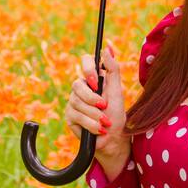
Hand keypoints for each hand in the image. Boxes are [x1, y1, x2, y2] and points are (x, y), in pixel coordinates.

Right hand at [64, 40, 129, 162]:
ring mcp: (73, 102)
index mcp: (94, 78)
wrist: (113, 139)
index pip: (85, 61)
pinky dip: (90, 124)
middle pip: (77, 84)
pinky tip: (98, 130)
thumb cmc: (117, 114)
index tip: (95, 82)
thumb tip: (107, 47)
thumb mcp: (118, 91)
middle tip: (104, 107)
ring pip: (77, 103)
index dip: (87, 69)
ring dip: (95, 115)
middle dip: (92, 99)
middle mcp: (81, 88)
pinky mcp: (70, 116)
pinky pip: (76, 116)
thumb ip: (113, 69)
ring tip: (105, 123)